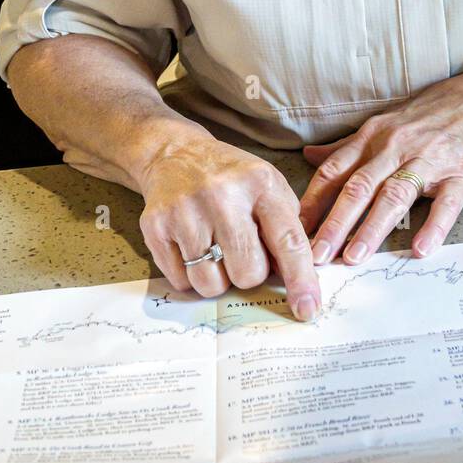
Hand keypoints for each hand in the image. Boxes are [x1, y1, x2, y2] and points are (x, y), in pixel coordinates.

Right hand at [137, 133, 320, 320]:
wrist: (176, 154)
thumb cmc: (232, 179)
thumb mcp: (269, 188)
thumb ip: (288, 230)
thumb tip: (298, 282)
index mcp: (260, 184)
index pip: (288, 241)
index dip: (301, 279)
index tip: (307, 309)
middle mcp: (222, 196)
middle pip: (248, 273)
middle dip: (249, 273)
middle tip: (241, 250)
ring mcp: (185, 211)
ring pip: (211, 285)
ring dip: (218, 278)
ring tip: (215, 248)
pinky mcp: (155, 226)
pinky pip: (181, 282)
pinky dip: (190, 274)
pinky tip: (191, 245)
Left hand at [299, 69, 462, 264]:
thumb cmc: (438, 110)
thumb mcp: (387, 120)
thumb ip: (348, 145)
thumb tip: (310, 156)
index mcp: (375, 136)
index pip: (335, 172)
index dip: (312, 202)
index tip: (293, 229)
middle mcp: (397, 147)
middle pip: (359, 187)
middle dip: (334, 223)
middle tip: (315, 255)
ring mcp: (430, 161)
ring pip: (395, 196)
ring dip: (372, 228)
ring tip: (355, 257)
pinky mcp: (462, 174)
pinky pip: (446, 204)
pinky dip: (434, 227)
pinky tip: (421, 249)